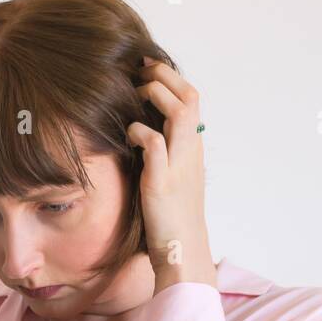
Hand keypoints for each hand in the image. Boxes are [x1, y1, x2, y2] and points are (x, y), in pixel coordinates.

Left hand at [128, 57, 216, 290]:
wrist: (182, 251)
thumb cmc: (172, 216)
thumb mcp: (173, 176)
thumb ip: (165, 152)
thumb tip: (143, 130)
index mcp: (194, 148)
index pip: (192, 99)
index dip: (171, 78)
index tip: (148, 69)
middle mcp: (191, 152)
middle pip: (189, 97)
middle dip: (164, 76)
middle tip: (139, 70)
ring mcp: (179, 165)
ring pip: (180, 113)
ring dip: (157, 95)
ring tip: (136, 93)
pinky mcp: (161, 182)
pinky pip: (154, 144)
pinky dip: (140, 131)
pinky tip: (127, 134)